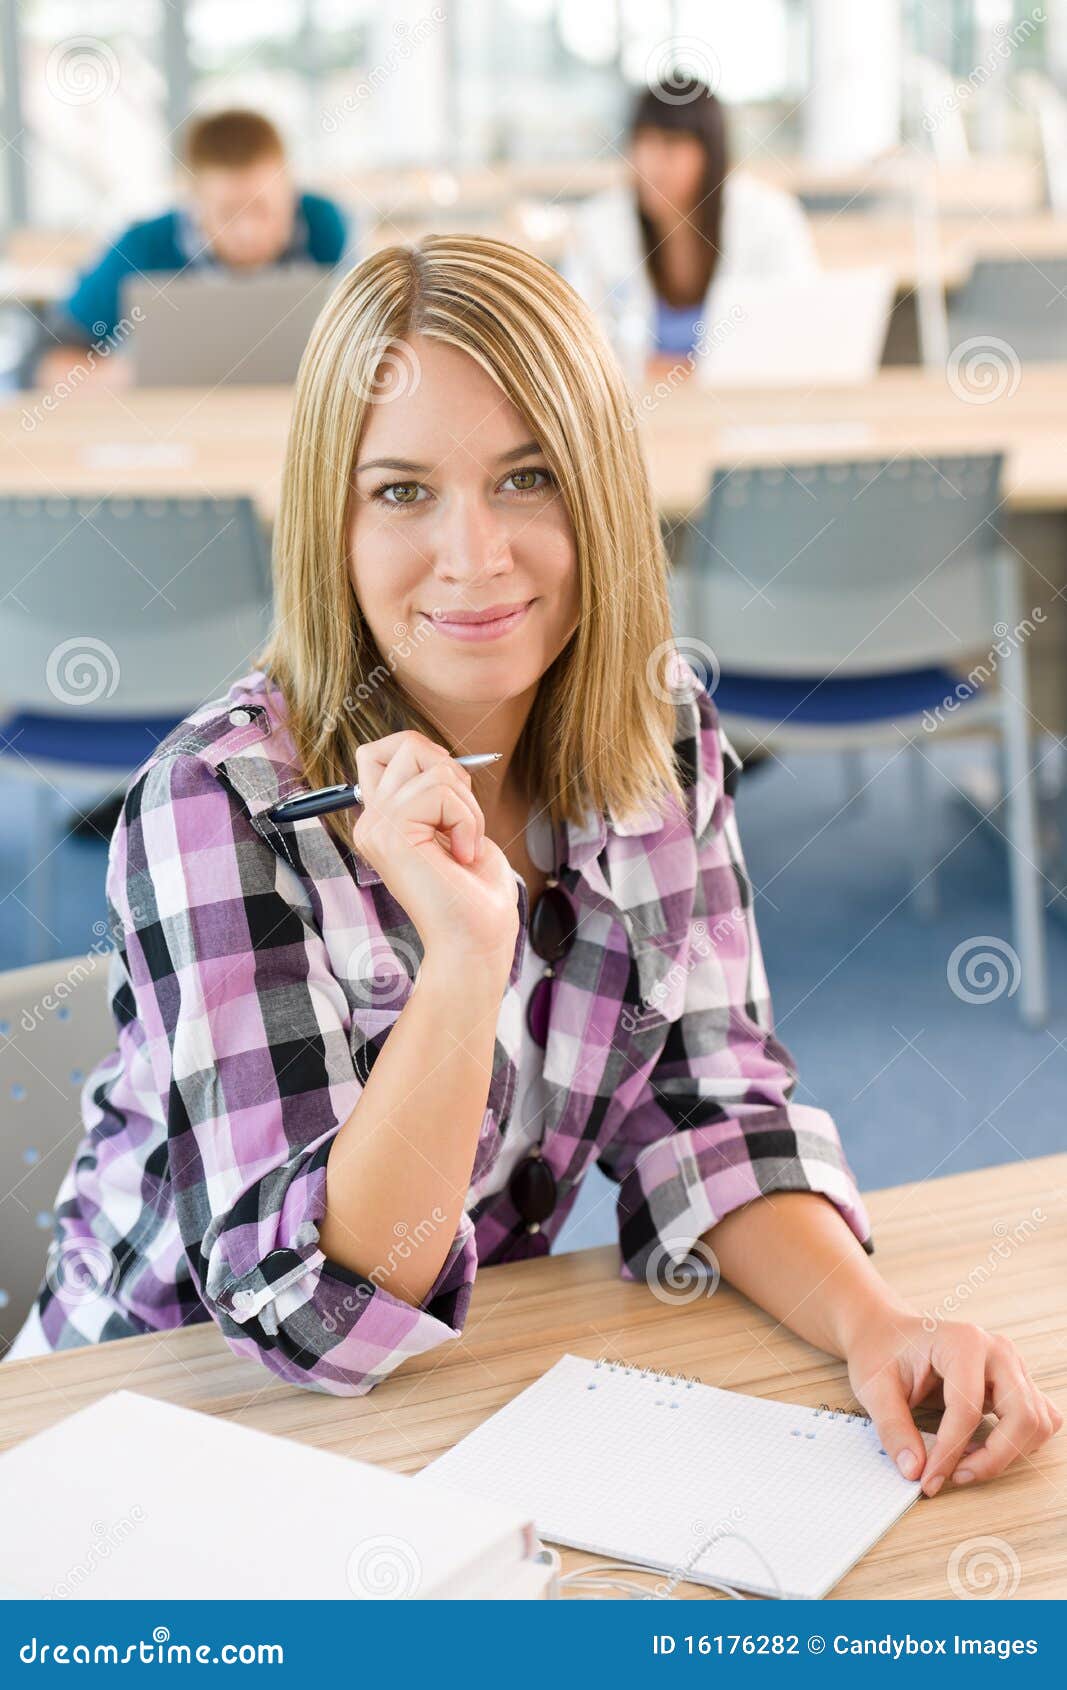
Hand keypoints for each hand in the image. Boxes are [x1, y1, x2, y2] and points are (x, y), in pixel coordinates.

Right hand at [349, 729, 518, 968]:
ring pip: (432, 766)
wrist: (476, 942)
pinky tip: (461, 856)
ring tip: (463, 848)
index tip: (453, 801)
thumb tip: (430, 751)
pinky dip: (466, 820)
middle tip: (461, 826)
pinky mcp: (389, 833)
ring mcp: (375, 827)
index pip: (381, 749)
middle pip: (406, 744)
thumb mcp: (456, 825)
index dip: (427, 756)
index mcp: (381, 820)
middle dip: (454, 774)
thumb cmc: (476, 894)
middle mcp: (369, 821)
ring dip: (467, 806)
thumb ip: (435, 789)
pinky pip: (439, 790)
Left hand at [846, 1311, 1061, 1493]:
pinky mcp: (1016, 1382)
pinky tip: (983, 1447)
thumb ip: (893, 1428)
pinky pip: (1039, 1420)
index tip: (928, 1480)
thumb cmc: (882, 1352)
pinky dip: (1020, 1443)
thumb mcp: (874, 1386)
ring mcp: (1012, 1365)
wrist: (888, 1332)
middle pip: (1022, 1416)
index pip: (968, 1408)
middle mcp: (996, 1351)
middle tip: (954, 1477)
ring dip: (1008, 1454)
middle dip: (992, 1458)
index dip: (950, 1452)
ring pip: (1037, 1422)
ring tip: (965, 1462)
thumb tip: (914, 1471)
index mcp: (962, 1342)